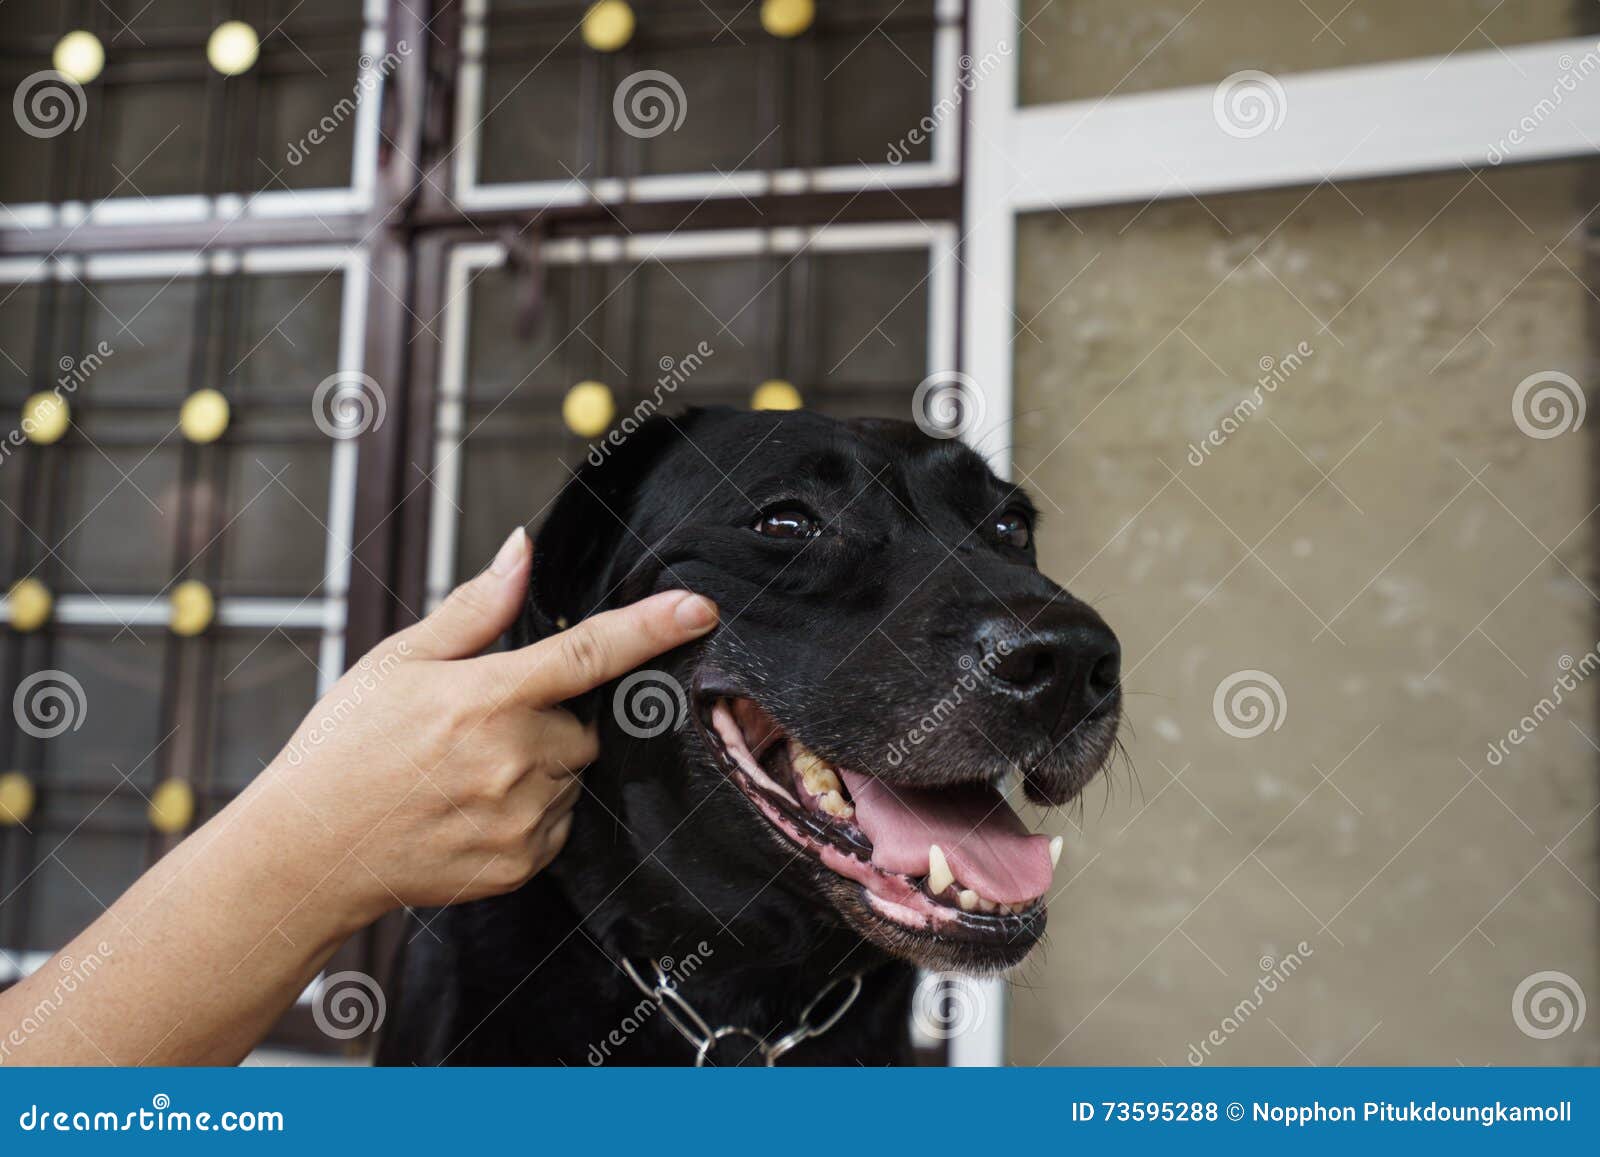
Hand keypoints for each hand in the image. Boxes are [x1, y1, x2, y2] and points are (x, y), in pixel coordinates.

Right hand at [251, 526, 717, 925]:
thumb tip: (521, 551)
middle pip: (583, 727)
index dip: (652, 627)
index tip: (701, 609)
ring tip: (466, 773)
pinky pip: (560, 824)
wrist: (307, 851)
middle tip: (481, 729)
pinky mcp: (520, 863)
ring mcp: (520, 817)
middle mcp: (513, 758)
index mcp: (487, 697)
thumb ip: (473, 610)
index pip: (589, 652)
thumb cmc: (345, 747)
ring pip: (573, 777)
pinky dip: (533, 812)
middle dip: (550, 721)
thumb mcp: (398, 662)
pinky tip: (473, 809)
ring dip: (542, 768)